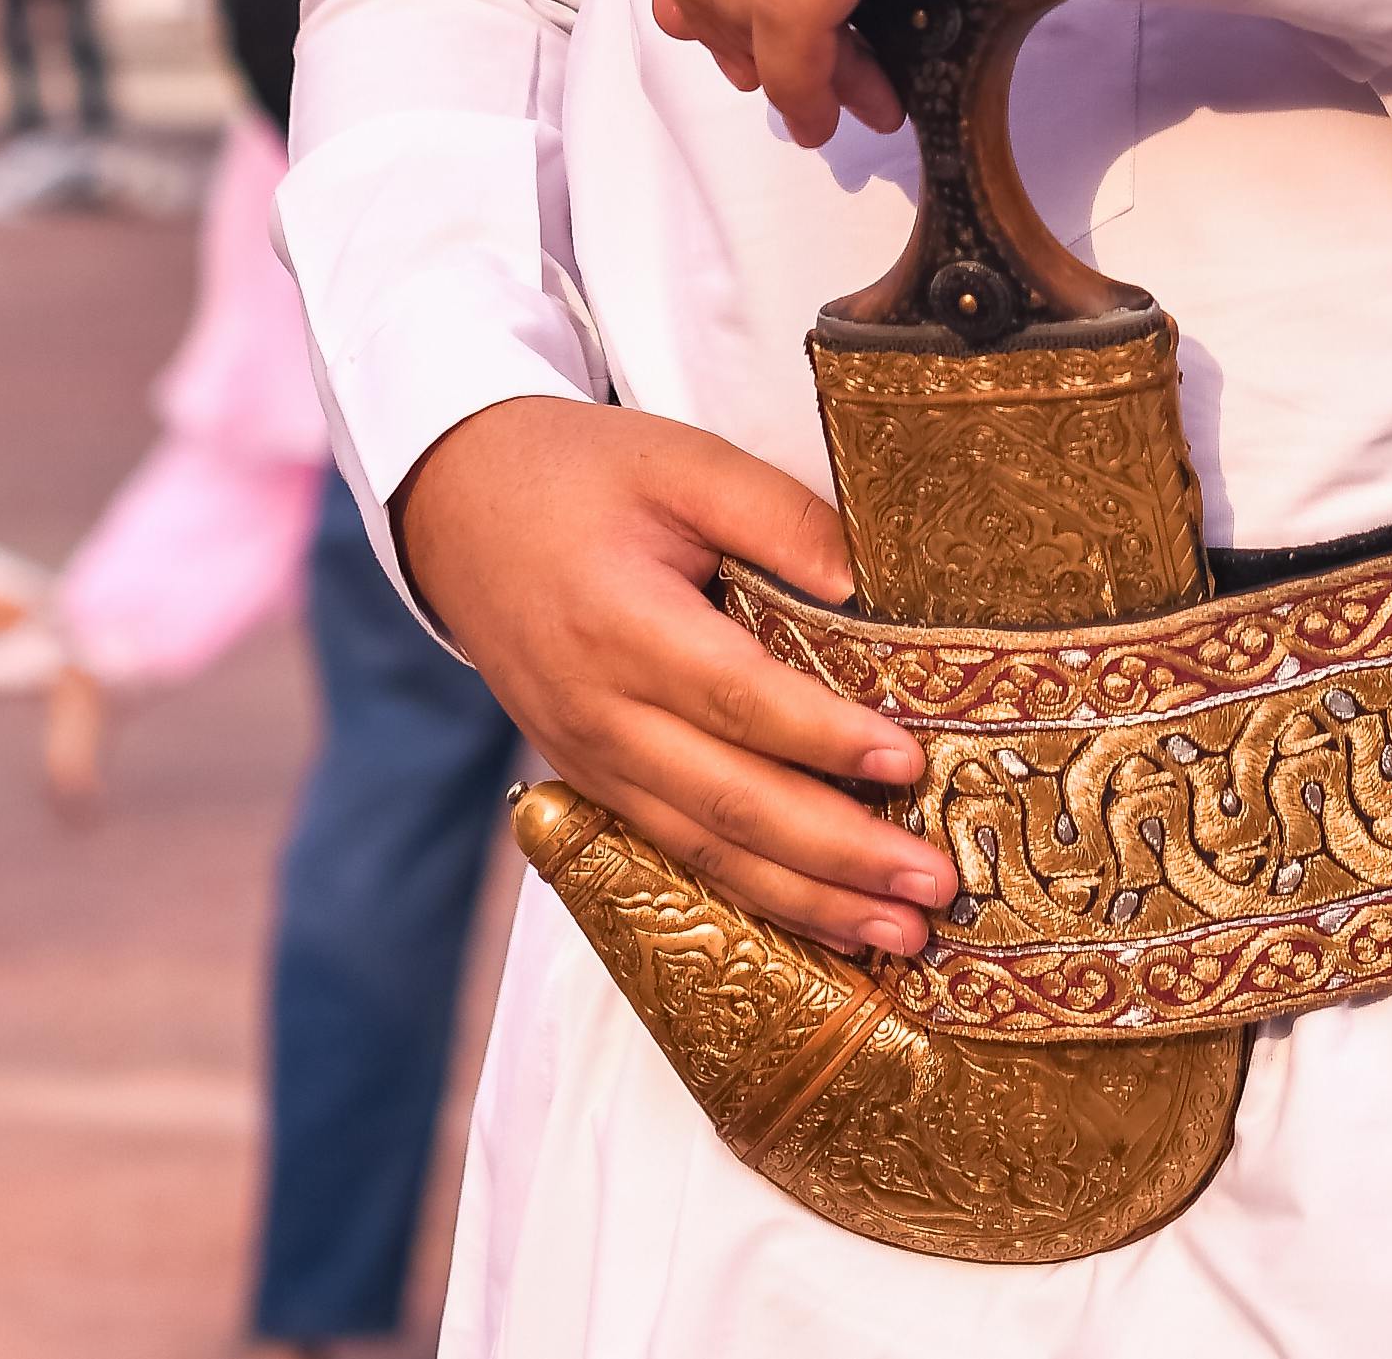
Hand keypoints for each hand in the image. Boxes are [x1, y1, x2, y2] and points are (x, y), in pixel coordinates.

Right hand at [394, 394, 955, 958]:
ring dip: (806, 899)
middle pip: (730, 803)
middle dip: (837, 855)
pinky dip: (751, 892)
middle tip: (931, 888)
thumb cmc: (578, 475)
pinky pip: (675, 851)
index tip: (909, 760)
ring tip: (897, 934)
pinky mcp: (591, 781)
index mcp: (621, 625)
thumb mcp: (679, 457)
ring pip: (706, 850)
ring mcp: (589, 760)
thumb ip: (775, 513)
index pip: (738, 699)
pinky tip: (817, 916)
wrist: (459, 507)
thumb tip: (865, 583)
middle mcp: (601, 713)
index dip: (824, 738)